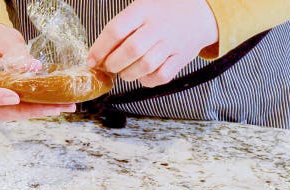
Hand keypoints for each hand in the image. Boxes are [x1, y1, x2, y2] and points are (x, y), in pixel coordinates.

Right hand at [0, 24, 76, 120]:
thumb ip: (16, 52)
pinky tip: (60, 105)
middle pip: (0, 110)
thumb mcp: (6, 40)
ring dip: (40, 112)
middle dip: (28, 111)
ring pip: (15, 113)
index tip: (14, 97)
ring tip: (63, 107)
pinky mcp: (11, 102)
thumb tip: (33, 66)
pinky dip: (42, 108)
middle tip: (52, 108)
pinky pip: (25, 109)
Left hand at [87, 0, 217, 87]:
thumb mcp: (140, 8)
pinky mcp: (181, 58)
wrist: (197, 14)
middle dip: (113, 64)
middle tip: (109, 67)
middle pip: (130, 50)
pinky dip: (147, 80)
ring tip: (124, 71)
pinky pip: (161, 76)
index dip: (99, 49)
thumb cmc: (161, 13)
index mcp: (143, 9)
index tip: (92, 60)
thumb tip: (96, 55)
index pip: (116, 30)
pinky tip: (142, 75)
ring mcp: (171, 43)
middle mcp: (158, 26)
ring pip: (145, 65)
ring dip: (128, 74)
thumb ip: (120, 29)